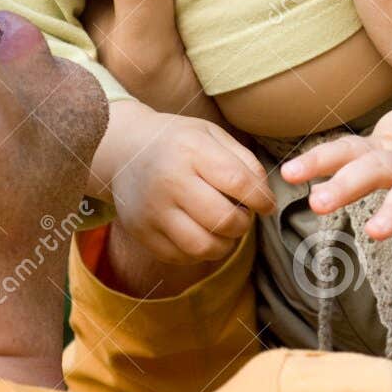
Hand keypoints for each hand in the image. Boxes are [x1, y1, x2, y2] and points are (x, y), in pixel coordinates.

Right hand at [82, 0, 273, 273]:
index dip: (256, 179)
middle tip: (225, 171)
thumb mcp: (142, 28)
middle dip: (243, 200)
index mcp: (172, 137)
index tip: (244, 167)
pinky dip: (209, 242)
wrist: (100, 142)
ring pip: (228, 241)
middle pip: (244, 219)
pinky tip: (194, 208)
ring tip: (208, 187)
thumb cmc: (134, 79)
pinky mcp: (154, 248)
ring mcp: (159, 223)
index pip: (249, 185)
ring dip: (227, 222)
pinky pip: (207, 258)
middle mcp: (163, 185)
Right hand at [110, 105, 274, 264]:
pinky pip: (183, 257)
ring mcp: (153, 210)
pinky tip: (201, 232)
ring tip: (224, 228)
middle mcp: (169, 180)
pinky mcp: (143, 233)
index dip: (261, 199)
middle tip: (242, 215)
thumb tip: (266, 198)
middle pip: (223, 219)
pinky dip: (201, 251)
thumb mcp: (211, 134)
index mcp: (190, 149)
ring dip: (225, 243)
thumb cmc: (178, 142)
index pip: (238, 182)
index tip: (266, 204)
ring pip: (204, 246)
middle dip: (244, 223)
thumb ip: (244, 161)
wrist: (125, 150)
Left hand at [283, 79, 391, 276]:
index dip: (317, 160)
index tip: (287, 174)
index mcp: (386, 146)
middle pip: (373, 166)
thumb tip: (315, 190)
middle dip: (344, 184)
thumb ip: (358, 163)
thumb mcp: (390, 141)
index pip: (346, 149)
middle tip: (316, 204)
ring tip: (373, 233)